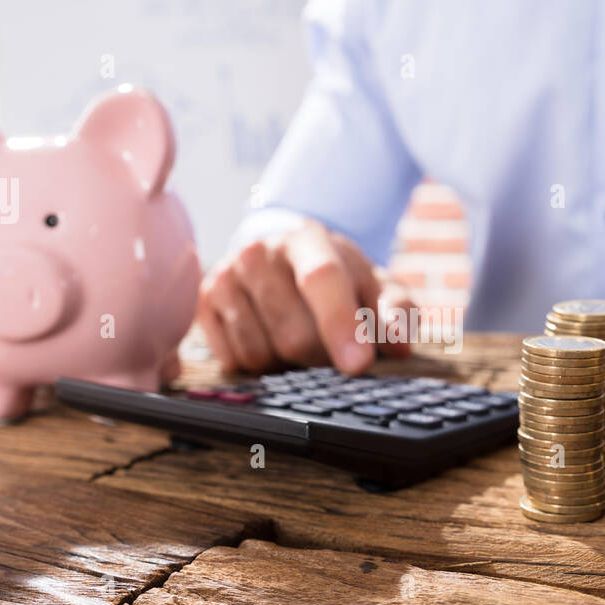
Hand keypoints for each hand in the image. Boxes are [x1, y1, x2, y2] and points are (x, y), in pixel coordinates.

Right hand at [197, 219, 414, 373]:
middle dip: (321, 355)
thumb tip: (399, 344)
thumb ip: (396, 311)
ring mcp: (225, 276)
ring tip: (300, 338)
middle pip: (293, 334)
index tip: (358, 364)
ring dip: (289, 364)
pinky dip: (259, 366)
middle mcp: (259, 252)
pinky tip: (270, 341)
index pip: (322, 279)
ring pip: (260, 354)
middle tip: (333, 348)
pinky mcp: (204, 303)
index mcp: (307, 239)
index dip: (341, 325)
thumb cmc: (339, 278)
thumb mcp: (376, 286)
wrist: (284, 257)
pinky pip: (234, 361)